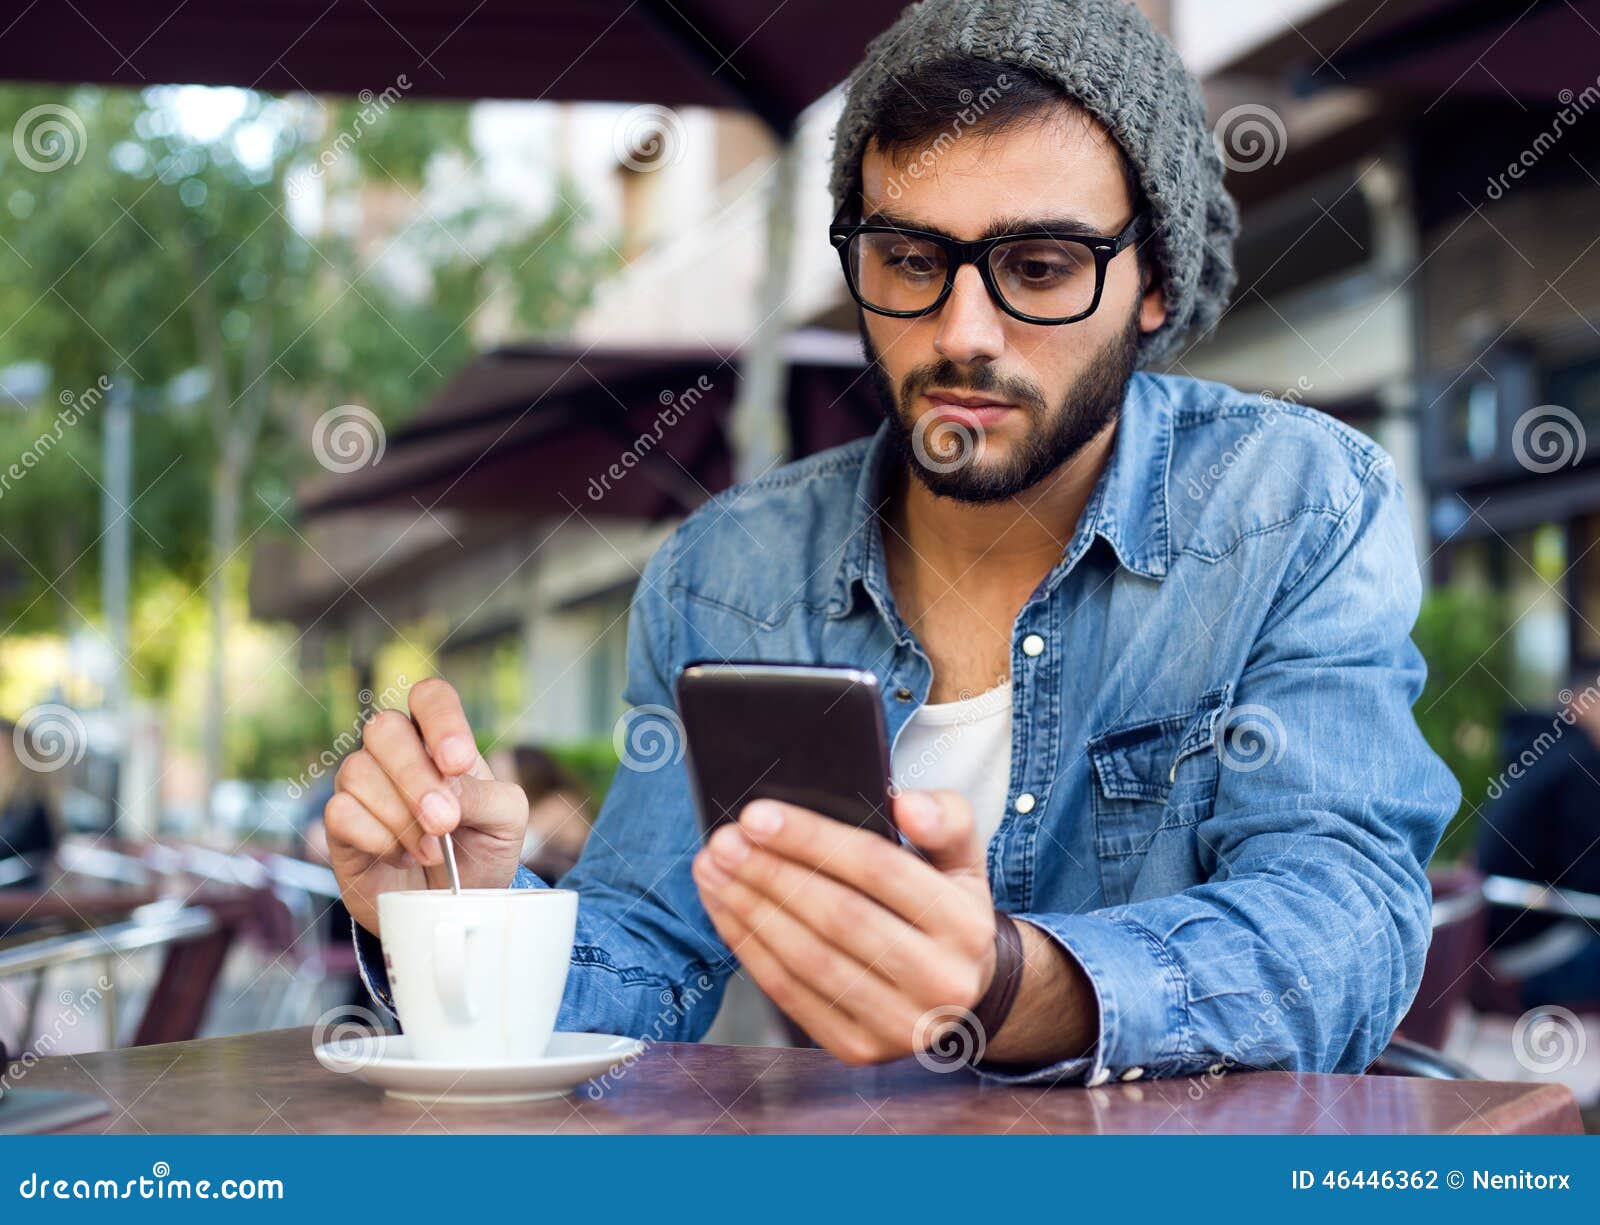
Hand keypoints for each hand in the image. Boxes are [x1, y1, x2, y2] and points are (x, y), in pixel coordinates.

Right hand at [324, 678, 529, 935]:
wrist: (453, 905)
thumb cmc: (482, 850)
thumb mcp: (507, 821)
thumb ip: (486, 797)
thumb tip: (446, 792)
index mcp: (440, 739)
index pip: (430, 697)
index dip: (441, 720)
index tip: (457, 762)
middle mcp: (396, 752)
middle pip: (385, 728)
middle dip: (416, 777)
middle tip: (444, 821)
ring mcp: (363, 785)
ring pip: (358, 771)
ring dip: (401, 817)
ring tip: (433, 851)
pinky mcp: (340, 824)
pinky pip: (340, 811)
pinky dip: (375, 837)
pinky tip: (398, 855)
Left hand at [691, 789, 996, 1065]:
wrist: (960, 992)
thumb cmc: (946, 910)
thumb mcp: (961, 858)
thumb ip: (946, 818)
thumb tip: (905, 803)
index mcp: (965, 924)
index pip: (878, 869)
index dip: (812, 840)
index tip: (757, 815)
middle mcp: (941, 982)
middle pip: (837, 916)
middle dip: (770, 874)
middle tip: (724, 842)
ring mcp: (900, 1024)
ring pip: (808, 959)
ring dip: (750, 910)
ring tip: (714, 871)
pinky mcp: (860, 1049)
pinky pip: (791, 995)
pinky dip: (751, 948)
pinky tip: (728, 912)